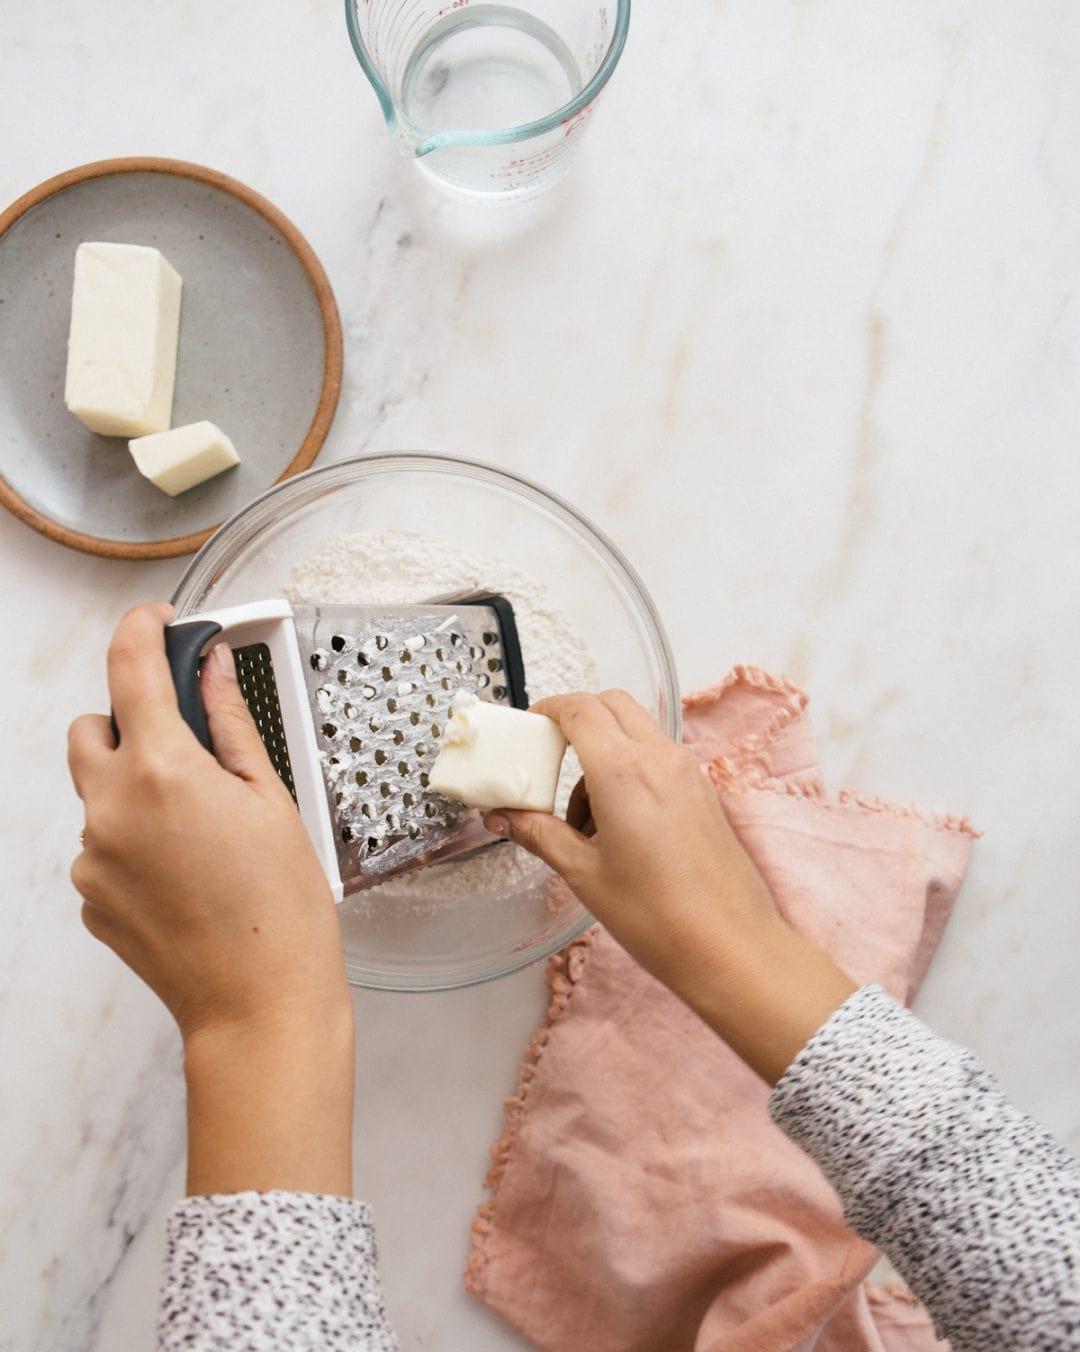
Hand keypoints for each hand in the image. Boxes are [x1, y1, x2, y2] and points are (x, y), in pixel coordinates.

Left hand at [68, 604, 353, 1193]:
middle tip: (189, 744)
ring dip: (136, 788)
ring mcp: (93, 857)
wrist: (259, 1003)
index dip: (142, 630)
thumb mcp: (272, 798)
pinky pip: (102, 845)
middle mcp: (110, 808)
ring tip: (201, 829)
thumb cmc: (281, 909)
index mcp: (162, 770)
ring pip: (97, 792)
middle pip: (91, 729)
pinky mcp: (90, 898)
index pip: (129, 668)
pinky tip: (187, 870)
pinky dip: (134, 841)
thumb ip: (231, 724)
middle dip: (131, 721)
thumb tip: (214, 671)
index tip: (158, 622)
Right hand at [485, 691, 856, 1083]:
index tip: (531, 726)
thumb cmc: (659, 916)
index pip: (581, 710)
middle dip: (577, 721)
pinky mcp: (703, 792)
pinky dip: (630, 771)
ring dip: (603, 753)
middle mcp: (660, 760)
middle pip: (612, 705)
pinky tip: (617, 828)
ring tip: (582, 821)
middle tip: (551, 757)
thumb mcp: (583, 874)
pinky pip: (658, 759)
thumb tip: (504, 817)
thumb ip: (539, 834)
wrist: (730, 947)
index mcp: (624, 772)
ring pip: (636, 733)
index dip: (550, 709)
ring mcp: (688, 773)